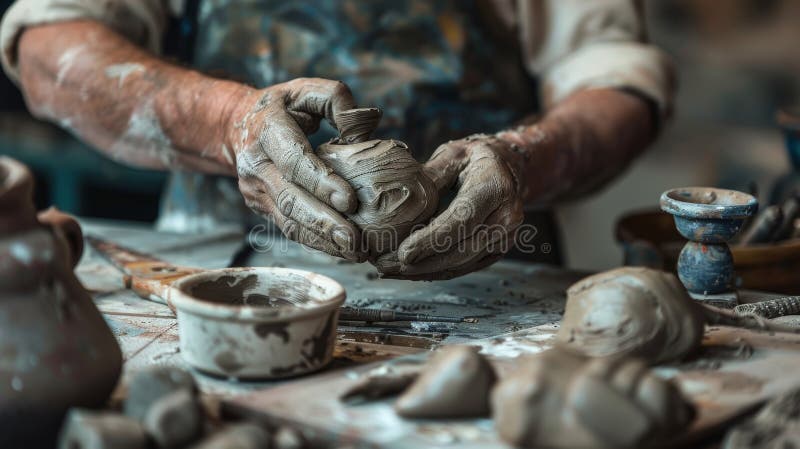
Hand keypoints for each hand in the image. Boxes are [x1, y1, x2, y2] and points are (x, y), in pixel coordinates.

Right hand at [228, 78, 373, 261]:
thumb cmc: (284, 107)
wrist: (238, 126)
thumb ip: (336, 99)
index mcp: (268, 131)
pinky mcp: (261, 207)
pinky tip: (341, 250)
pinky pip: (289, 228)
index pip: (294, 161)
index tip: (350, 200)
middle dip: (323, 222)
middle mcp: (256, 165)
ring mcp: (255, 191)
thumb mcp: (306, 89)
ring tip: (354, 251)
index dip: (321, 182)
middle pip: (290, 199)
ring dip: (321, 240)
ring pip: (288, 221)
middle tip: (354, 239)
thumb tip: (363, 125)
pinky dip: (315, 242)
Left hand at [377, 134, 524, 279]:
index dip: (432, 239)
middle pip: (461, 250)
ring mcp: (505, 237)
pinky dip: (436, 272)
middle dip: (422, 262)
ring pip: (461, 264)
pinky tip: (409, 271)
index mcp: (495, 187)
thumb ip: (430, 175)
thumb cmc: (475, 158)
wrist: (509, 168)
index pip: (462, 220)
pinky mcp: (497, 251)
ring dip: (424, 271)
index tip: (404, 252)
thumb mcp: (453, 154)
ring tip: (390, 269)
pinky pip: (464, 268)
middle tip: (385, 264)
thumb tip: (398, 197)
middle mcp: (506, 216)